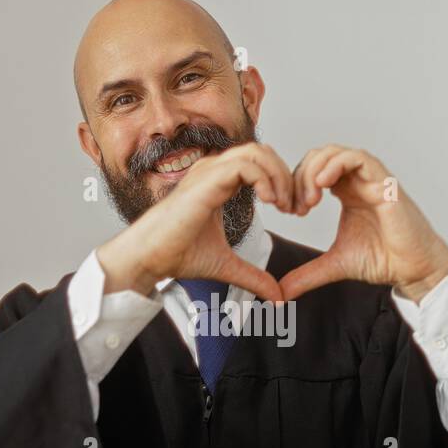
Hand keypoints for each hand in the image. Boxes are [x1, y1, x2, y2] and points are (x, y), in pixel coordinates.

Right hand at [96, 142, 294, 301]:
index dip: (282, 183)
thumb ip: (254, 277)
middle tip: (296, 207)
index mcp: (219, 182)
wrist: (150, 258)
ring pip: (257, 152)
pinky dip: (265, 179)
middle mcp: (214, 171)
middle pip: (263, 151)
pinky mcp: (206, 181)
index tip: (293, 211)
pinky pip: (246, 165)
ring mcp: (209, 172)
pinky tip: (271, 202)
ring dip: (280, 176)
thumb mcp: (227, 266)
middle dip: (287, 176)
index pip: (260, 163)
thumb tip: (278, 296)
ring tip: (284, 204)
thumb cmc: (177, 254)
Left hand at [279, 145, 447, 302]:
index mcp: (346, 192)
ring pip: (336, 152)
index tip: (287, 210)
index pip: (312, 171)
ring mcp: (372, 179)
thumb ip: (307, 274)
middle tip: (294, 206)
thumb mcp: (334, 265)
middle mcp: (358, 181)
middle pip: (319, 157)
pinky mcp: (384, 183)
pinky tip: (322, 184)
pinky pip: (359, 158)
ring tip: (309, 199)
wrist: (413, 269)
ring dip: (314, 170)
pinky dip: (336, 164)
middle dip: (299, 177)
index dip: (293, 185)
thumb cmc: (383, 260)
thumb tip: (282, 290)